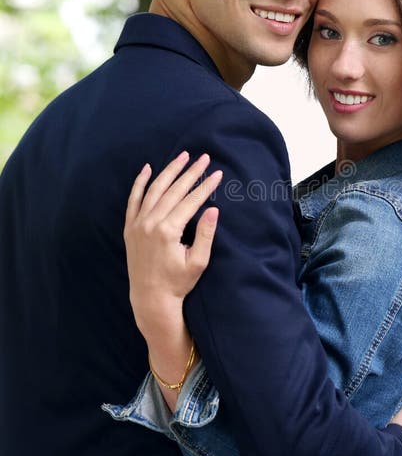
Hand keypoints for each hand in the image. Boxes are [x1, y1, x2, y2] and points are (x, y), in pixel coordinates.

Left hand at [124, 151, 221, 338]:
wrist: (151, 298)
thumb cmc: (178, 283)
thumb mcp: (198, 262)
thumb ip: (205, 235)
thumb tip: (213, 209)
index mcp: (168, 231)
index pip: (190, 201)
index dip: (205, 186)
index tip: (217, 173)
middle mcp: (150, 223)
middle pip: (173, 191)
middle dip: (190, 172)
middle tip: (204, 157)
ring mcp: (138, 224)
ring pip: (154, 190)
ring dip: (169, 171)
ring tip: (182, 157)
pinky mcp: (130, 228)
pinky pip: (133, 200)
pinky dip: (140, 183)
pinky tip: (147, 169)